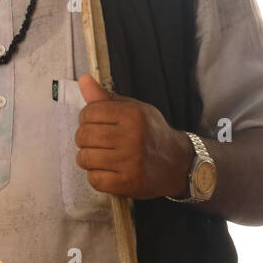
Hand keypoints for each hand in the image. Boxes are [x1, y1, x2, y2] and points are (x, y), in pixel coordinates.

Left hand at [74, 74, 192, 199]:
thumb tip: (84, 79)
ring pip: (85, 158)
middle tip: (96, 142)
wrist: (178, 164)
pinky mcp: (128, 183)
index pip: (89, 112)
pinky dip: (96, 176)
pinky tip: (107, 171)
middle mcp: (132, 137)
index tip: (95, 123)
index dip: (86, 118)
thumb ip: (106, 98)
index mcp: (134, 115)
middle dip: (84, 139)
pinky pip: (94, 179)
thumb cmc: (151, 134)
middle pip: (84, 136)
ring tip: (100, 157)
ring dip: (87, 158)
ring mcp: (130, 161)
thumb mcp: (134, 109)